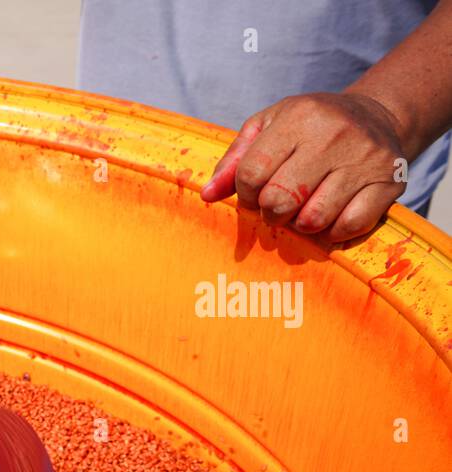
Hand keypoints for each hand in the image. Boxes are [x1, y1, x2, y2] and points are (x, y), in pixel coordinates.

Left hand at [200, 92, 407, 242]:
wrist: (376, 114)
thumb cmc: (310, 126)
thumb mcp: (268, 127)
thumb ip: (234, 160)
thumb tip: (207, 195)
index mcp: (300, 117)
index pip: (252, 174)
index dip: (246, 195)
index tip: (256, 194)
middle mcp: (335, 135)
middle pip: (280, 200)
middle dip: (272, 213)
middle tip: (280, 207)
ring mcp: (365, 159)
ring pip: (313, 219)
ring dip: (301, 225)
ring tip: (305, 210)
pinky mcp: (390, 182)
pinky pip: (348, 226)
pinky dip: (333, 232)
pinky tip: (331, 216)